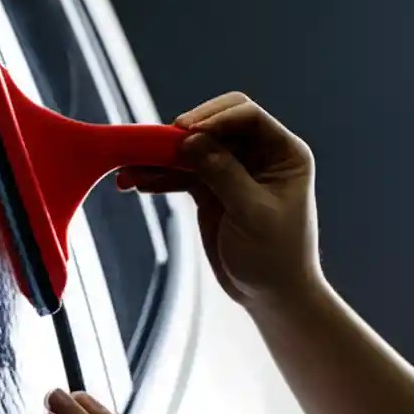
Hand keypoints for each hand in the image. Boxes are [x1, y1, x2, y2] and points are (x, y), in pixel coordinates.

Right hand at [116, 93, 318, 305]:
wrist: (272, 296)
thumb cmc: (276, 257)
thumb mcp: (252, 213)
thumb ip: (223, 173)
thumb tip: (190, 139)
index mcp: (283, 153)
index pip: (246, 116)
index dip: (215, 117)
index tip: (186, 131)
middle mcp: (259, 155)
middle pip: (215, 126)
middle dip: (183, 133)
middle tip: (155, 144)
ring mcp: (233, 171)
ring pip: (193, 150)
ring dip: (162, 157)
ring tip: (130, 167)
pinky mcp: (212, 190)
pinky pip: (183, 174)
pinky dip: (161, 176)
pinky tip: (137, 182)